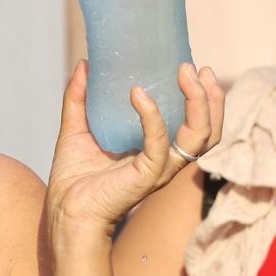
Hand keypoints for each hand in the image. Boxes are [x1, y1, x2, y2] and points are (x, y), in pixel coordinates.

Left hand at [45, 61, 224, 241]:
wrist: (64, 211)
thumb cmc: (73, 179)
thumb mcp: (76, 127)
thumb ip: (80, 97)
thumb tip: (84, 64)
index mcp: (157, 150)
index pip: (195, 125)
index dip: (201, 97)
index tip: (191, 68)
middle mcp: (166, 160)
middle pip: (209, 131)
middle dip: (210, 97)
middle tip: (197, 68)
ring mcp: (159, 169)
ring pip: (200, 138)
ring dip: (199, 103)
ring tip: (186, 74)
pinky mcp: (146, 176)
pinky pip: (159, 144)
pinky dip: (152, 116)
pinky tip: (138, 95)